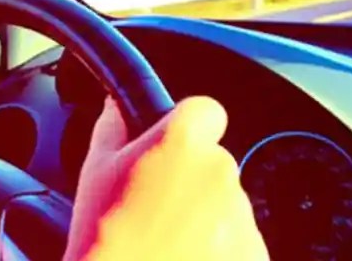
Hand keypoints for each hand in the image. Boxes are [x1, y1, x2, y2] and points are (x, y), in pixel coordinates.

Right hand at [64, 96, 267, 260]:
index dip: (189, 127)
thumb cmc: (104, 236)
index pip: (206, 111)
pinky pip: (240, 243)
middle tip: (157, 207)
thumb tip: (118, 106)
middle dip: (192, 180)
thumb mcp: (95, 171)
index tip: (174, 146)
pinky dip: (220, 251)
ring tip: (168, 242)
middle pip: (215, 163)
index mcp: (183, 143)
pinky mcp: (256, 254)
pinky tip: (185, 259)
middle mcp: (220, 173)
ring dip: (206, 218)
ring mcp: (242, 218)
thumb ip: (113, 126)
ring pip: (227, 205)